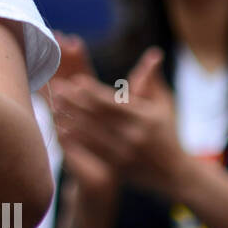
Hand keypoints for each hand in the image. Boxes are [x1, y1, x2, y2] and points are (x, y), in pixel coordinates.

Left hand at [53, 46, 190, 197]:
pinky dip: (75, 138)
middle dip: (75, 101)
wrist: (174, 173)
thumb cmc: (167, 131)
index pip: (114, 102)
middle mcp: (135, 135)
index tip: (75, 79)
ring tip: (53, 104)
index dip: (93, 91)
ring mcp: (125, 153)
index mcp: (146, 118)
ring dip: (70, 118)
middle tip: (56, 87)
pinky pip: (91, 151)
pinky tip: (60, 127)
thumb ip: (151, 81)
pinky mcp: (117, 167)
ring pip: (91, 133)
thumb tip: (153, 54)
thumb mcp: (164, 105)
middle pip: (99, 116)